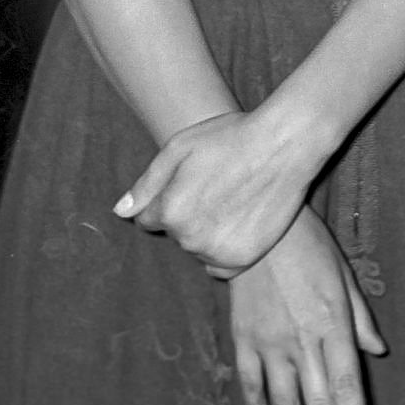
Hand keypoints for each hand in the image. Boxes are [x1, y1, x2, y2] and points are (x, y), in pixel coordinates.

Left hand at [115, 106, 319, 274]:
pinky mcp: (243, 260)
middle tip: (214, 184)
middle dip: (186, 213)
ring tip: (230, 199)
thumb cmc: (229, 138)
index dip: (166, 198)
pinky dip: (223, 249)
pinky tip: (239, 222)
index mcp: (170, 210)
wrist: (283, 146)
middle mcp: (190, 239)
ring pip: (197, 249)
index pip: (148, 219)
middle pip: (175, 233)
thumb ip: (147, 183)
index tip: (188, 182)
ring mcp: (217, 253)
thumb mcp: (180, 147)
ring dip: (205, 232)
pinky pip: (219, 266)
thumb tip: (121, 212)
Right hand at [229, 208, 385, 404]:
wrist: (257, 223)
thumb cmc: (306, 243)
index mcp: (332, 322)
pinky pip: (251, 386)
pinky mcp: (243, 339)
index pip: (347, 384)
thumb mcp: (342, 273)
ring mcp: (270, 342)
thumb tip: (378, 350)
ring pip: (284, 403)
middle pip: (318, 402)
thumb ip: (360, 317)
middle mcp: (302, 339)